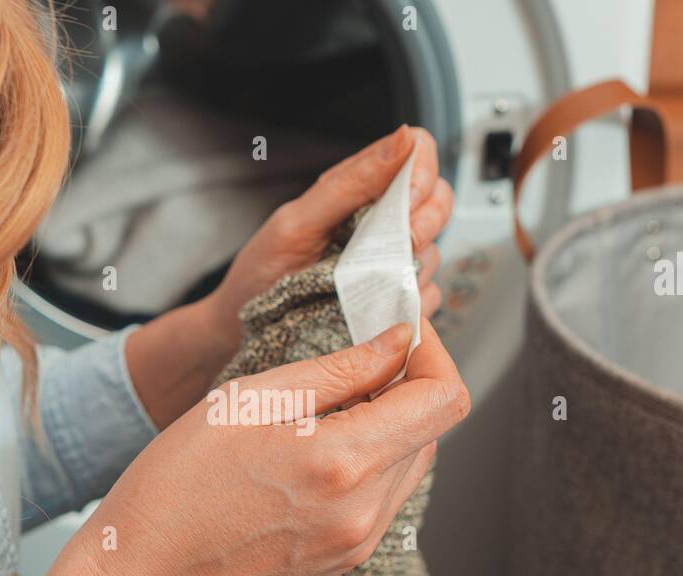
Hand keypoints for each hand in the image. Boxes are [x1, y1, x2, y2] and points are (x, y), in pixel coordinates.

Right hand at [27, 318, 469, 575]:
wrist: (143, 575)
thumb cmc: (178, 482)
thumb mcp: (252, 399)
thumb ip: (340, 368)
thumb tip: (399, 342)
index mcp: (344, 461)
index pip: (443, 398)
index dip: (432, 354)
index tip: (401, 332)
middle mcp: (364, 511)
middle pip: (431, 430)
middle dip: (405, 387)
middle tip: (354, 362)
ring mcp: (359, 543)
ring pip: (409, 464)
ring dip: (387, 426)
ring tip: (323, 411)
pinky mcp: (346, 560)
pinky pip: (383, 498)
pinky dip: (367, 464)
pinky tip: (313, 454)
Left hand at [202, 125, 454, 349]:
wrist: (243, 330)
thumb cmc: (262, 272)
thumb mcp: (297, 222)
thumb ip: (350, 182)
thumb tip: (403, 138)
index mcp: (358, 188)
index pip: (418, 152)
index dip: (421, 171)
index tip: (405, 201)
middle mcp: (380, 221)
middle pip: (439, 199)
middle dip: (425, 223)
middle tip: (394, 247)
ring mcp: (390, 262)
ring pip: (435, 252)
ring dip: (410, 269)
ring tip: (366, 286)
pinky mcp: (394, 301)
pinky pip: (425, 299)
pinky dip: (407, 306)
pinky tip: (375, 310)